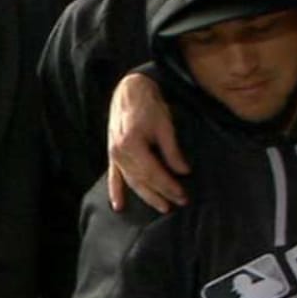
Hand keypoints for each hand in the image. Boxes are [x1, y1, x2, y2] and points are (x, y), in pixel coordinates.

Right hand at [107, 72, 188, 213]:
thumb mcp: (164, 125)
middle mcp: (119, 152)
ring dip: (146, 195)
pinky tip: (118, 205)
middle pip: (142, 181)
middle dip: (161, 194)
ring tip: (161, 206)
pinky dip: (115, 191)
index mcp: (132, 144)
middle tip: (178, 203)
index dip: (169, 186)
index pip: (153, 173)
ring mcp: (114, 154)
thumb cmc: (148, 104)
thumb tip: (183, 171)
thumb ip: (172, 151)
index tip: (183, 195)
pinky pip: (113, 176)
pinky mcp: (112, 153)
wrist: (130, 90)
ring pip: (131, 181)